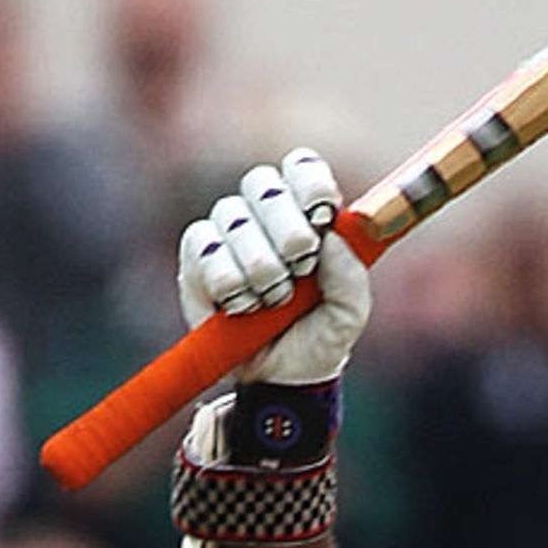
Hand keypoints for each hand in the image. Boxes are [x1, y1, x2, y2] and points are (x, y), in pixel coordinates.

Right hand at [178, 148, 371, 383]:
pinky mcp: (195, 262)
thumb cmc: (320, 337)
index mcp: (308, 215)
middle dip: (286, 225)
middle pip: (262, 183)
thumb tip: (334, 238)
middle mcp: (265, 217)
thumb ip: (351, 277)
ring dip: (260, 263)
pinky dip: (228, 279)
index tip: (322, 214)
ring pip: (232, 216)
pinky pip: (203, 247)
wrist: (284, 380)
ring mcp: (228, 236)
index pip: (301, 168)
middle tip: (301, 264)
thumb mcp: (349, 314)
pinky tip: (244, 306)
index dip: (309, 182)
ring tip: (275, 299)